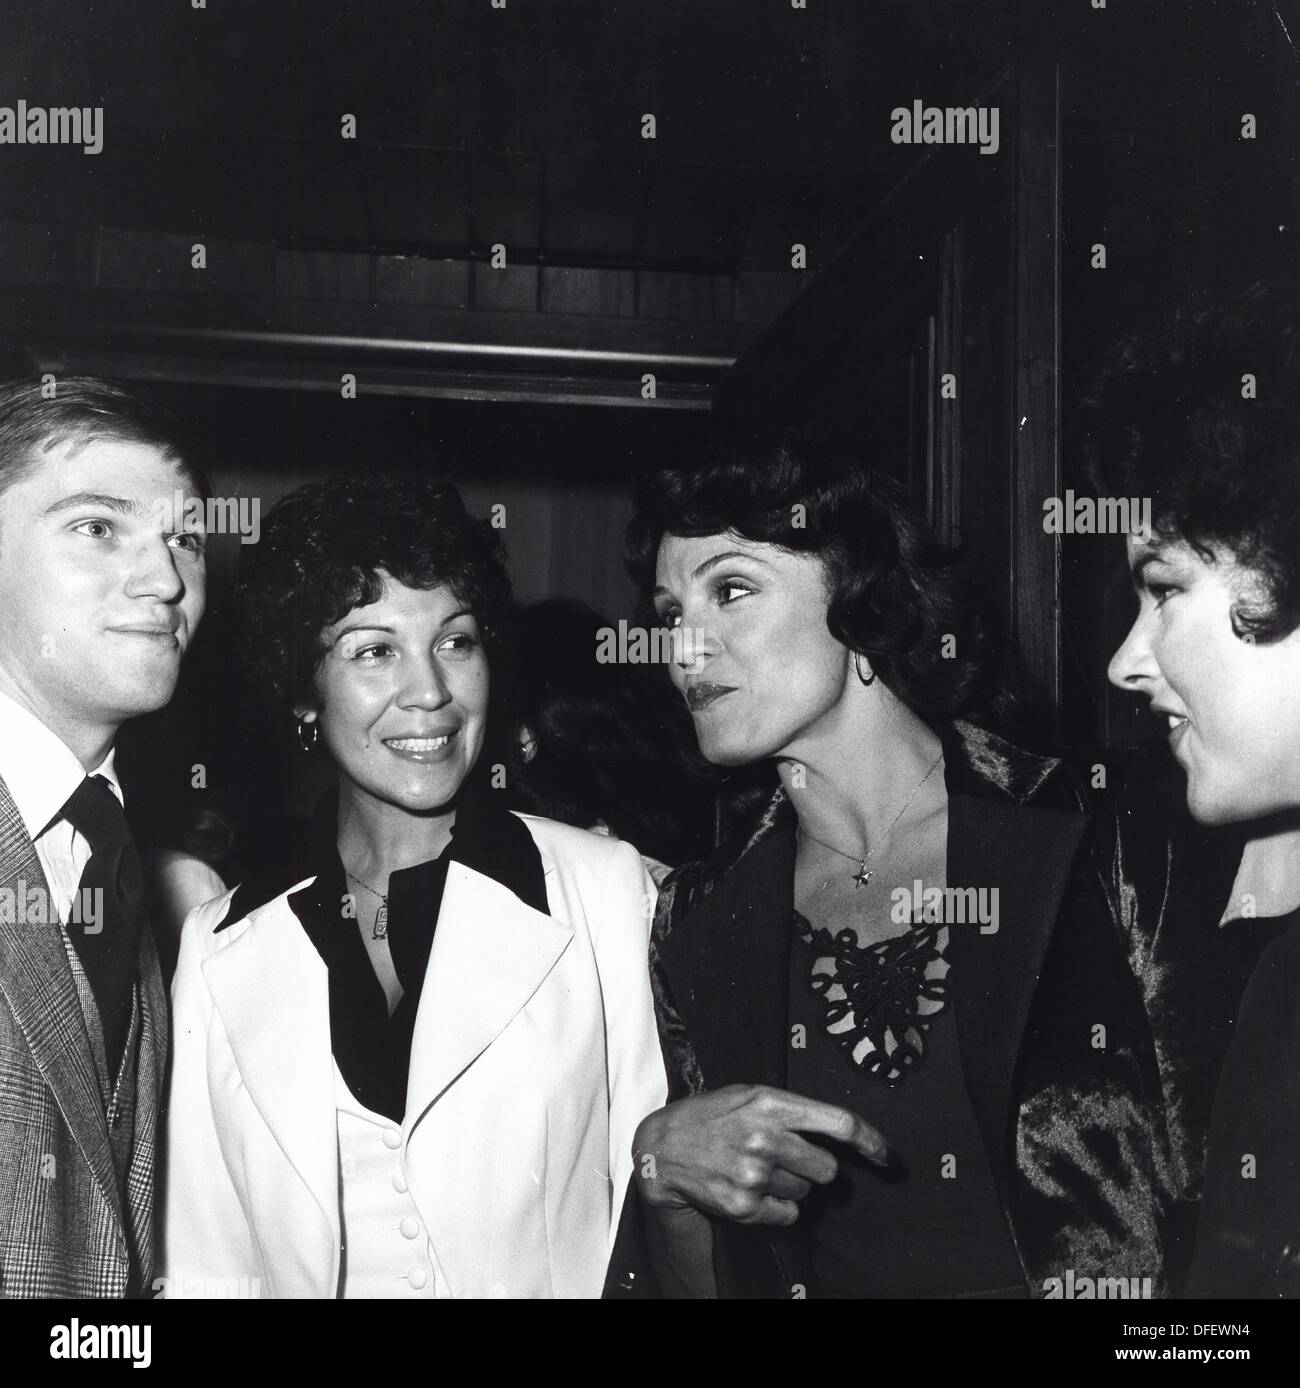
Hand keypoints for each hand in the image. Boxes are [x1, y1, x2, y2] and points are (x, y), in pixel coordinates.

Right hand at [633, 1084, 892, 1227]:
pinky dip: (776, 1207)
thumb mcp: (750, 1096)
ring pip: (805, 1193)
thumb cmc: (713, 1116)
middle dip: (814, 1168)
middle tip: (786, 1159)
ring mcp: (755, 1173)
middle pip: (827, 1169)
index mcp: (772, 1103)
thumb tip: (841, 1137)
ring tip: (756, 1168)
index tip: (887, 1157)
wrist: (664, 1147)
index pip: (840, 1123)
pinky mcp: (745, 1204)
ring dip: (789, 1186)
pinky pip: (787, 1214)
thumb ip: (792, 1111)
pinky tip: (749, 1189)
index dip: (871, 1141)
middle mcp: (766, 1137)